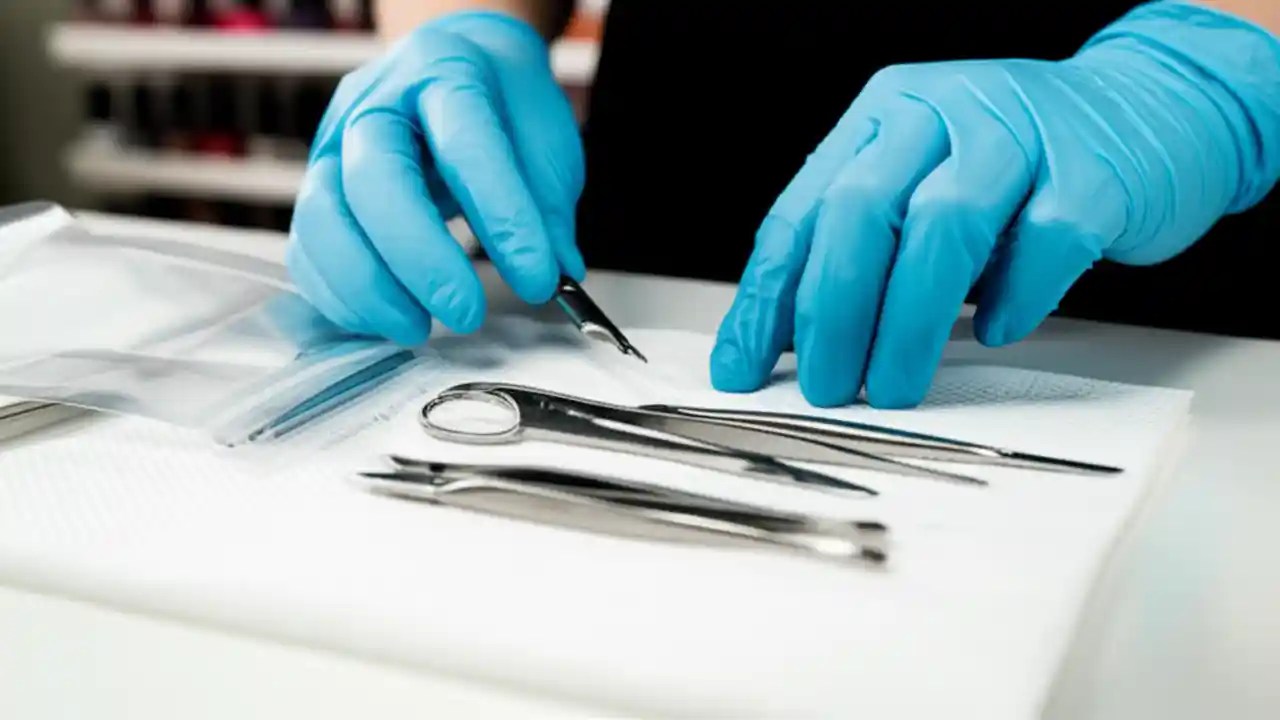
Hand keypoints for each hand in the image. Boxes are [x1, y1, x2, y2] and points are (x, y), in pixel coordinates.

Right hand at [286, 11, 583, 345]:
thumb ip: (547, 206)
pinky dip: (342, 298)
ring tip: (418, 328)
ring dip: (369, 288)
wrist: (451, 64)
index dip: (502, 217)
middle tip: (466, 313)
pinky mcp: (315, 191)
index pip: (466, 143)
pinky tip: (386, 320)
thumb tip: (555, 274)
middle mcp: (375, 103)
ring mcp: (333, 146)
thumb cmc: (500, 104)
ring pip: (322, 218)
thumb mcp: (544, 137)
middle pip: (374, 178)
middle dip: (420, 260)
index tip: (536, 278)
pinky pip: (306, 251)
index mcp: (445, 70)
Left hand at [710, 1, 1279, 408]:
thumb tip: (792, 344)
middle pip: (862, 214)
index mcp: (884, 115)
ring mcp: (1022, 134)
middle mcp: (944, 111)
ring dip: (909, 324)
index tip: (742, 370)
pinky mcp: (1096, 173)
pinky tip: (993, 333)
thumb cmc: (1017, 165)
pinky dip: (1011, 300)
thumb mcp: (922, 183)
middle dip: (832, 314)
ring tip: (895, 386)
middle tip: (827, 387)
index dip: (766, 300)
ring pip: (943, 229)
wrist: (1148, 108)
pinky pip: (1043, 245)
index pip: (802, 212)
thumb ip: (864, 248)